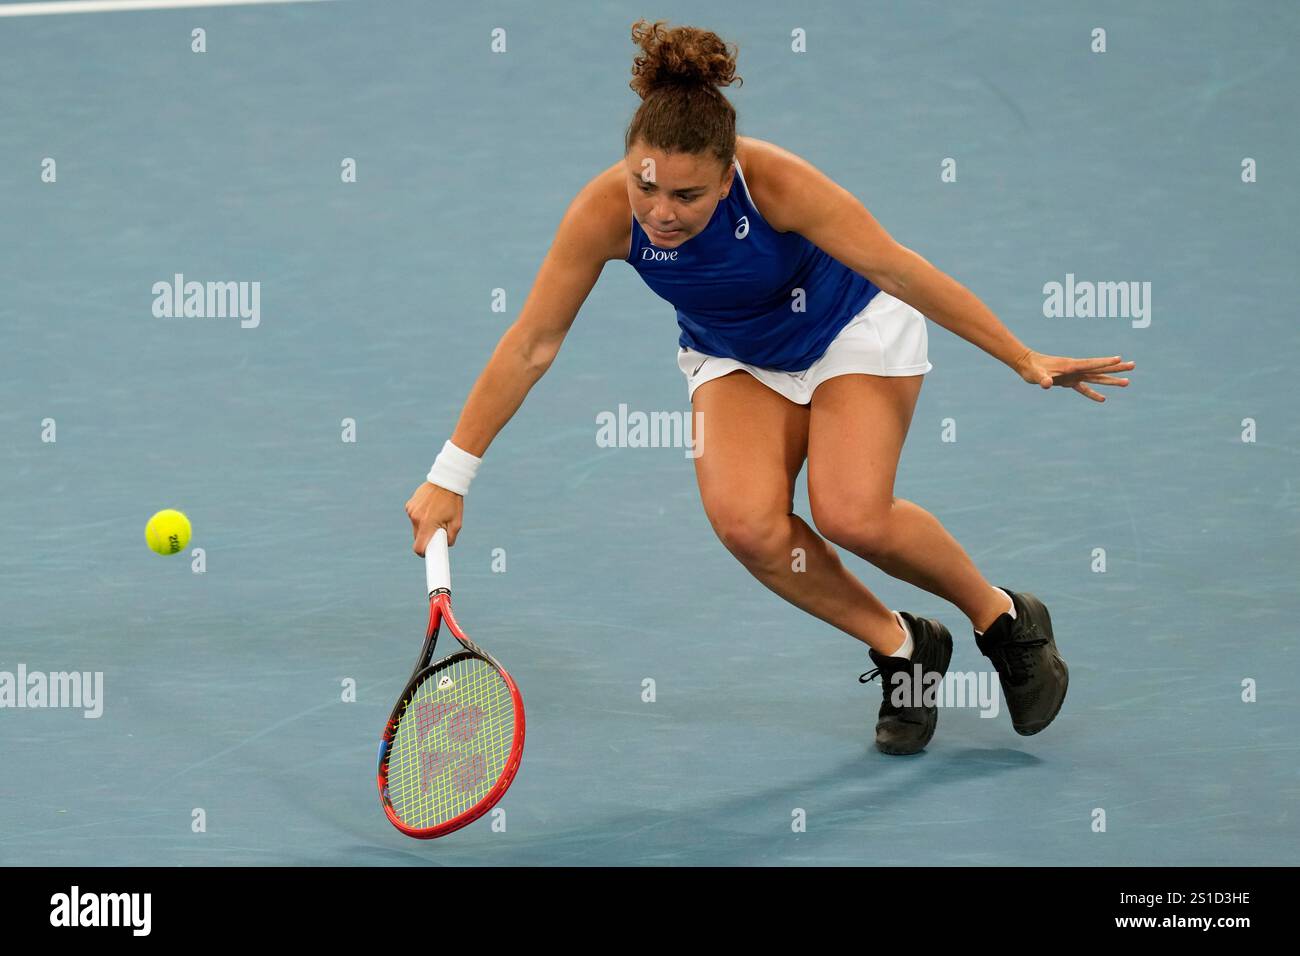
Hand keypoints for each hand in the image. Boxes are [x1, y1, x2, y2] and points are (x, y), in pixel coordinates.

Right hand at [405, 481, 463, 553]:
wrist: (445, 481)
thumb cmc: (453, 502)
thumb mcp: (457, 522)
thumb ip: (451, 538)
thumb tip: (445, 546)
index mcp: (427, 524)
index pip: (418, 548)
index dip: (423, 553)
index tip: (428, 553)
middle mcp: (416, 518)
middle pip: (417, 537)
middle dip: (426, 537)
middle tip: (438, 530)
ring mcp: (411, 511)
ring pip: (416, 526)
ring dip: (424, 525)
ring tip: (436, 514)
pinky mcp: (409, 505)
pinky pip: (414, 516)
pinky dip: (421, 516)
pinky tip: (430, 507)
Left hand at [1013, 349, 1134, 402]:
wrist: (1027, 364)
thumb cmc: (1032, 368)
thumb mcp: (1036, 375)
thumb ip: (1042, 379)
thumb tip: (1046, 384)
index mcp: (1071, 366)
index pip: (1092, 364)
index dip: (1105, 362)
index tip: (1120, 359)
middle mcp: (1076, 369)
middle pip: (1100, 369)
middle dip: (1117, 369)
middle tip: (1134, 366)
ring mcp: (1074, 375)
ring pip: (1096, 377)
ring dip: (1111, 380)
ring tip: (1128, 382)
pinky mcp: (1069, 381)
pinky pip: (1084, 388)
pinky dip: (1093, 394)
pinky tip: (1103, 399)